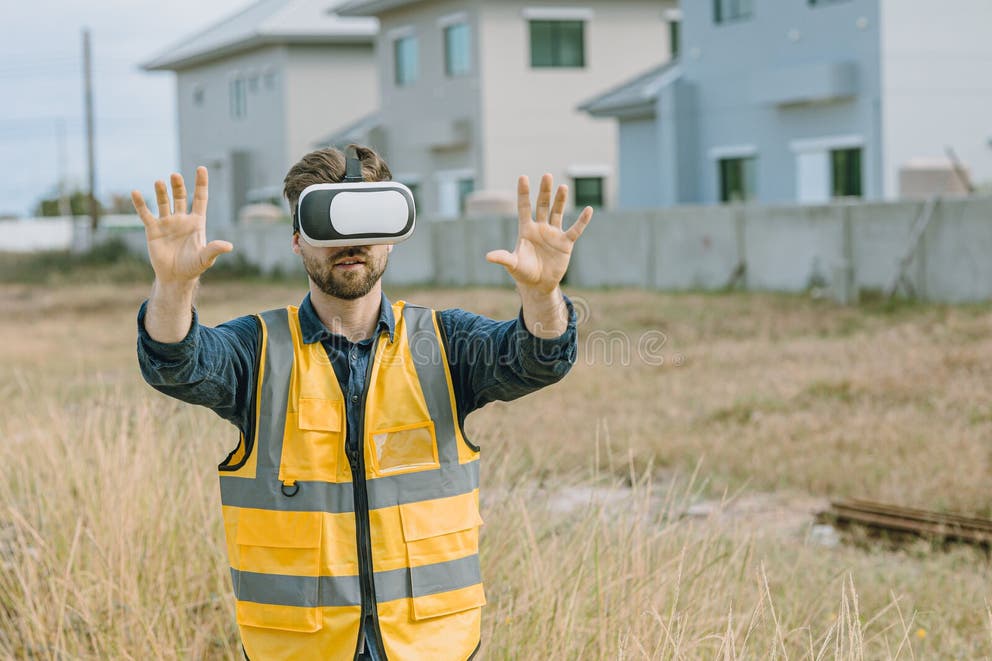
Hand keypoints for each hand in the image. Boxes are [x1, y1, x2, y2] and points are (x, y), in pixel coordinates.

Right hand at [131, 167, 232, 284]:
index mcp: (197, 222)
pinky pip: (146, 214)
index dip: (201, 183)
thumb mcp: (205, 258)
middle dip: (178, 186)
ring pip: (164, 202)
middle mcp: (182, 219)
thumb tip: (229, 246)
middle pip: (180, 196)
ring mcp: (167, 222)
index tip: (201, 168)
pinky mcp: (153, 229)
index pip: (200, 198)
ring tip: (159, 182)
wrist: (176, 277)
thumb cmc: (193, 267)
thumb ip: (214, 250)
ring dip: (161, 192)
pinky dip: (141, 204)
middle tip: (175, 175)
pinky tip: (135, 193)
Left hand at [486, 173, 592, 294]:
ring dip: (560, 200)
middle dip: (545, 191)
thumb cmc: (523, 273)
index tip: (523, 177)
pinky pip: (575, 230)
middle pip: (542, 205)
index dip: (523, 193)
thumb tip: (488, 257)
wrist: (538, 285)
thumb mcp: (513, 265)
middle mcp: (540, 228)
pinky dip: (582, 221)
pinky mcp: (565, 243)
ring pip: (557, 213)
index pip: (524, 207)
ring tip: (562, 187)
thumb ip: (503, 258)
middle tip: (547, 176)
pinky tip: (589, 210)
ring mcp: (553, 234)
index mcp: (526, 229)